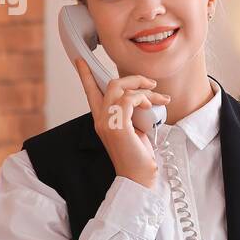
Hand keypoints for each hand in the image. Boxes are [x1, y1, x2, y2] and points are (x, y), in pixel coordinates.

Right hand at [74, 57, 169, 188]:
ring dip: (144, 88)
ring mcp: (107, 123)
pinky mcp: (117, 127)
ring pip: (119, 88)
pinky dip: (143, 98)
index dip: (86, 75)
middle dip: (133, 78)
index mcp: (102, 120)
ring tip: (158, 97)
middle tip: (151, 84)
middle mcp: (100, 120)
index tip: (81, 61)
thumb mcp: (135, 129)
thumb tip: (144, 98)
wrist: (139, 178)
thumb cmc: (139, 156)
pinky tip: (152, 106)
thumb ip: (132, 112)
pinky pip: (128, 99)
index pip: (90, 92)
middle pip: (109, 84)